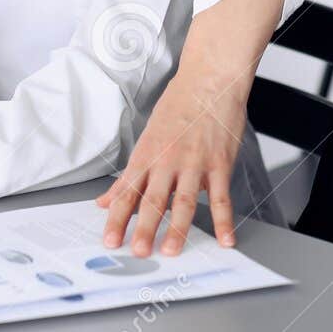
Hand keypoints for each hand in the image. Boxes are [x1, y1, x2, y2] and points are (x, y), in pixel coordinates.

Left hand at [96, 68, 246, 256]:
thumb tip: (106, 201)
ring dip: (177, 228)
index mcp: (147, 155)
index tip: (110, 240)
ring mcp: (194, 162)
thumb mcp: (147, 137)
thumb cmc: (178, 106)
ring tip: (170, 251)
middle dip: (143, 228)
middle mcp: (168, 160)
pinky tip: (226, 240)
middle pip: (153, 199)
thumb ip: (130, 175)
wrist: (208, 79)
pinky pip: (221, 197)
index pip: (128, 192)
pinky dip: (224, 221)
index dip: (117, 218)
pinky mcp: (219, 163)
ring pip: (184, 201)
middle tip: (137, 252)